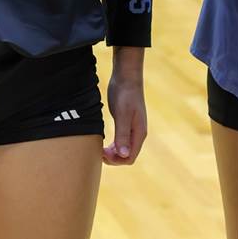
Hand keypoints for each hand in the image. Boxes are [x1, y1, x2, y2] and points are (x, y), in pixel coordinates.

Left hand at [103, 48, 146, 165]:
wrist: (126, 77)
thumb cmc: (124, 94)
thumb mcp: (122, 114)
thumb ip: (123, 134)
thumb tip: (123, 155)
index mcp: (139, 133)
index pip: (129, 157)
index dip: (116, 160)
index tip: (102, 154)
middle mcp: (137, 133)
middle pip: (127, 155)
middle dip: (113, 158)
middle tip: (98, 152)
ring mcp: (132, 128)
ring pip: (124, 149)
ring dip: (113, 153)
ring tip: (100, 149)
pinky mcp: (126, 122)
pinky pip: (121, 140)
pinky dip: (113, 145)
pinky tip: (104, 141)